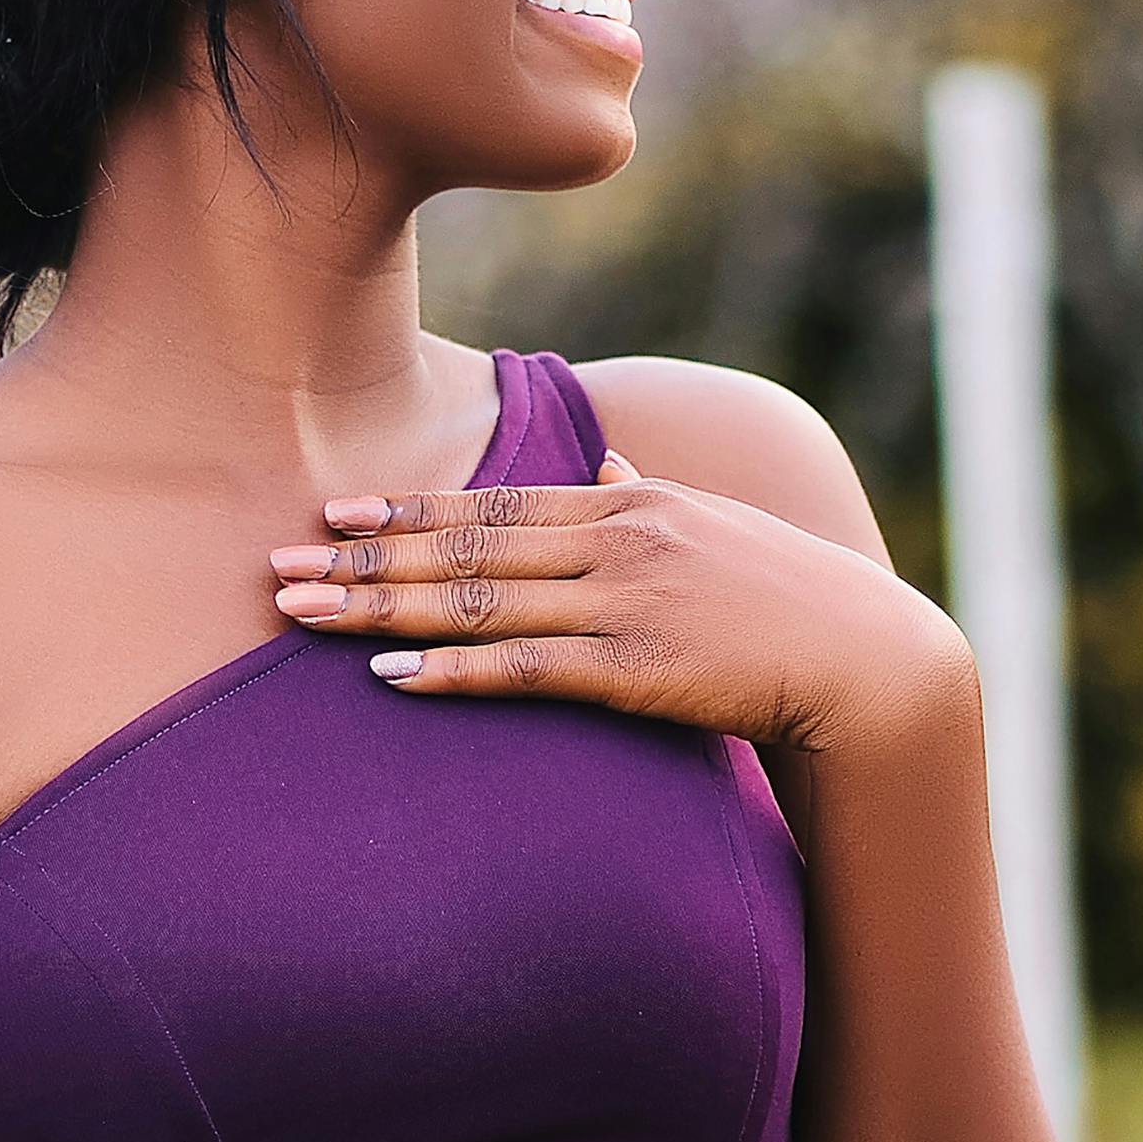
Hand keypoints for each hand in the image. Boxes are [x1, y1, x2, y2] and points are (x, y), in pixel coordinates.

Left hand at [267, 454, 968, 757]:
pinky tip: (390, 675)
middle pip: (466, 548)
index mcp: (627, 503)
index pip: (495, 501)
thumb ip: (643, 496)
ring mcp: (627, 606)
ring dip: (380, 609)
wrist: (865, 662)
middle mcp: (618, 541)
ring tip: (301, 616)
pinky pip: (526, 671)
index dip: (407, 508)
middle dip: (364, 559)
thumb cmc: (782, 598)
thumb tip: (604, 465)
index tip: (334, 512)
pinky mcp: (639, 674)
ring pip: (479, 604)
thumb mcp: (710, 526)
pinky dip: (452, 671)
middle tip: (277, 567)